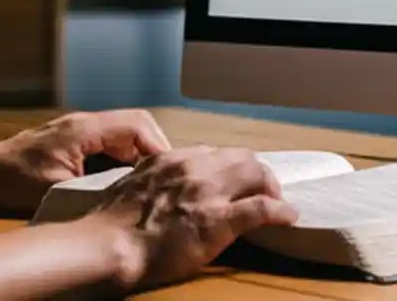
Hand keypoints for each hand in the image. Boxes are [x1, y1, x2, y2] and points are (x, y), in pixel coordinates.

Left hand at [0, 109, 171, 212]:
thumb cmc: (15, 180)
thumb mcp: (60, 188)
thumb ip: (99, 185)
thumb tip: (133, 190)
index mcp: (85, 129)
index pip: (137, 125)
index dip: (158, 147)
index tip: (167, 171)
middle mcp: (87, 122)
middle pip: (137, 125)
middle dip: (154, 149)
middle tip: (163, 177)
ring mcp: (82, 129)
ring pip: (126, 133)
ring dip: (139, 155)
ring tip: (147, 182)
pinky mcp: (77, 139)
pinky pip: (112, 142)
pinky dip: (124, 158)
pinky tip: (124, 181)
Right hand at [91, 146, 299, 292]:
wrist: (108, 245)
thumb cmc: (110, 224)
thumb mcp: (130, 185)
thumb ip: (152, 179)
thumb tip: (159, 187)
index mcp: (170, 159)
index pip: (212, 152)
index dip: (227, 167)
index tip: (231, 179)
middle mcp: (193, 167)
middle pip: (240, 157)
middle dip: (255, 172)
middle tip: (261, 190)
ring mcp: (208, 192)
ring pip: (256, 172)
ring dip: (270, 186)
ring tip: (276, 202)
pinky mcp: (219, 219)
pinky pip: (261, 208)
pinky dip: (281, 211)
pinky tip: (288, 217)